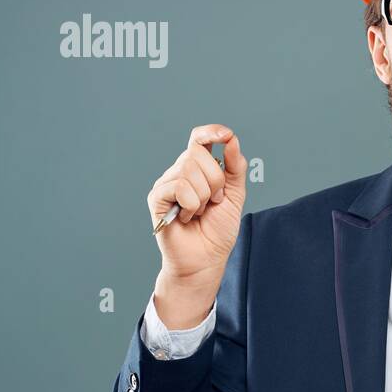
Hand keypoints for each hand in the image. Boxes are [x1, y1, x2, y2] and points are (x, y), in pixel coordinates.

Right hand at [147, 124, 247, 289]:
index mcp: (198, 168)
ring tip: (200, 211)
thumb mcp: (235, 195)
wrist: (206, 259)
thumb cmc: (218, 229)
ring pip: (189, 169)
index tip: (226, 135)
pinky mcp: (157, 199)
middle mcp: (179, 172)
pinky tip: (188, 216)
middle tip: (214, 201)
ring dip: (204, 195)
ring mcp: (166, 184)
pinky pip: (178, 186)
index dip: (211, 131)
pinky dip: (191, 203)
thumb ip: (235, 168)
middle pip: (198, 153)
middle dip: (215, 179)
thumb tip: (231, 140)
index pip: (199, 138)